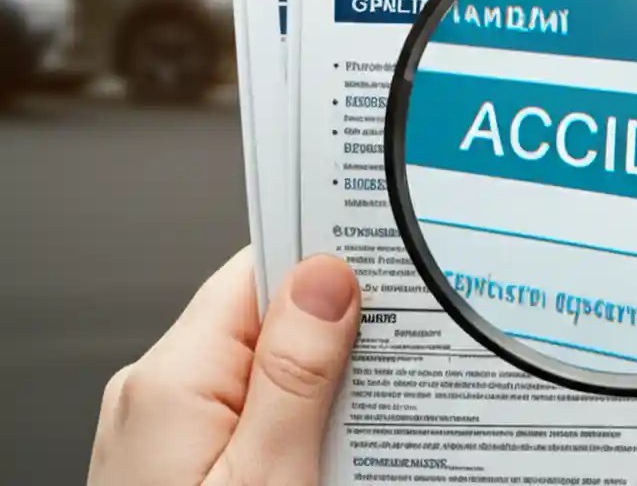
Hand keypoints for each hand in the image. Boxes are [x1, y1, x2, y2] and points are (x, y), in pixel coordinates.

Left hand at [88, 248, 360, 484]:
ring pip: (260, 372)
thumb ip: (298, 375)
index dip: (328, 271)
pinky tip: (320, 460)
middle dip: (331, 347)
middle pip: (265, 324)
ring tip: (351, 440)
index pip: (258, 270)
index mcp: (170, 379)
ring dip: (317, 394)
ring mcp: (158, 430)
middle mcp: (151, 394)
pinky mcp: (171, 460)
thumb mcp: (270, 477)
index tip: (385, 286)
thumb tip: (325, 276)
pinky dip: (290, 427)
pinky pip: (245, 413)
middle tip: (382, 390)